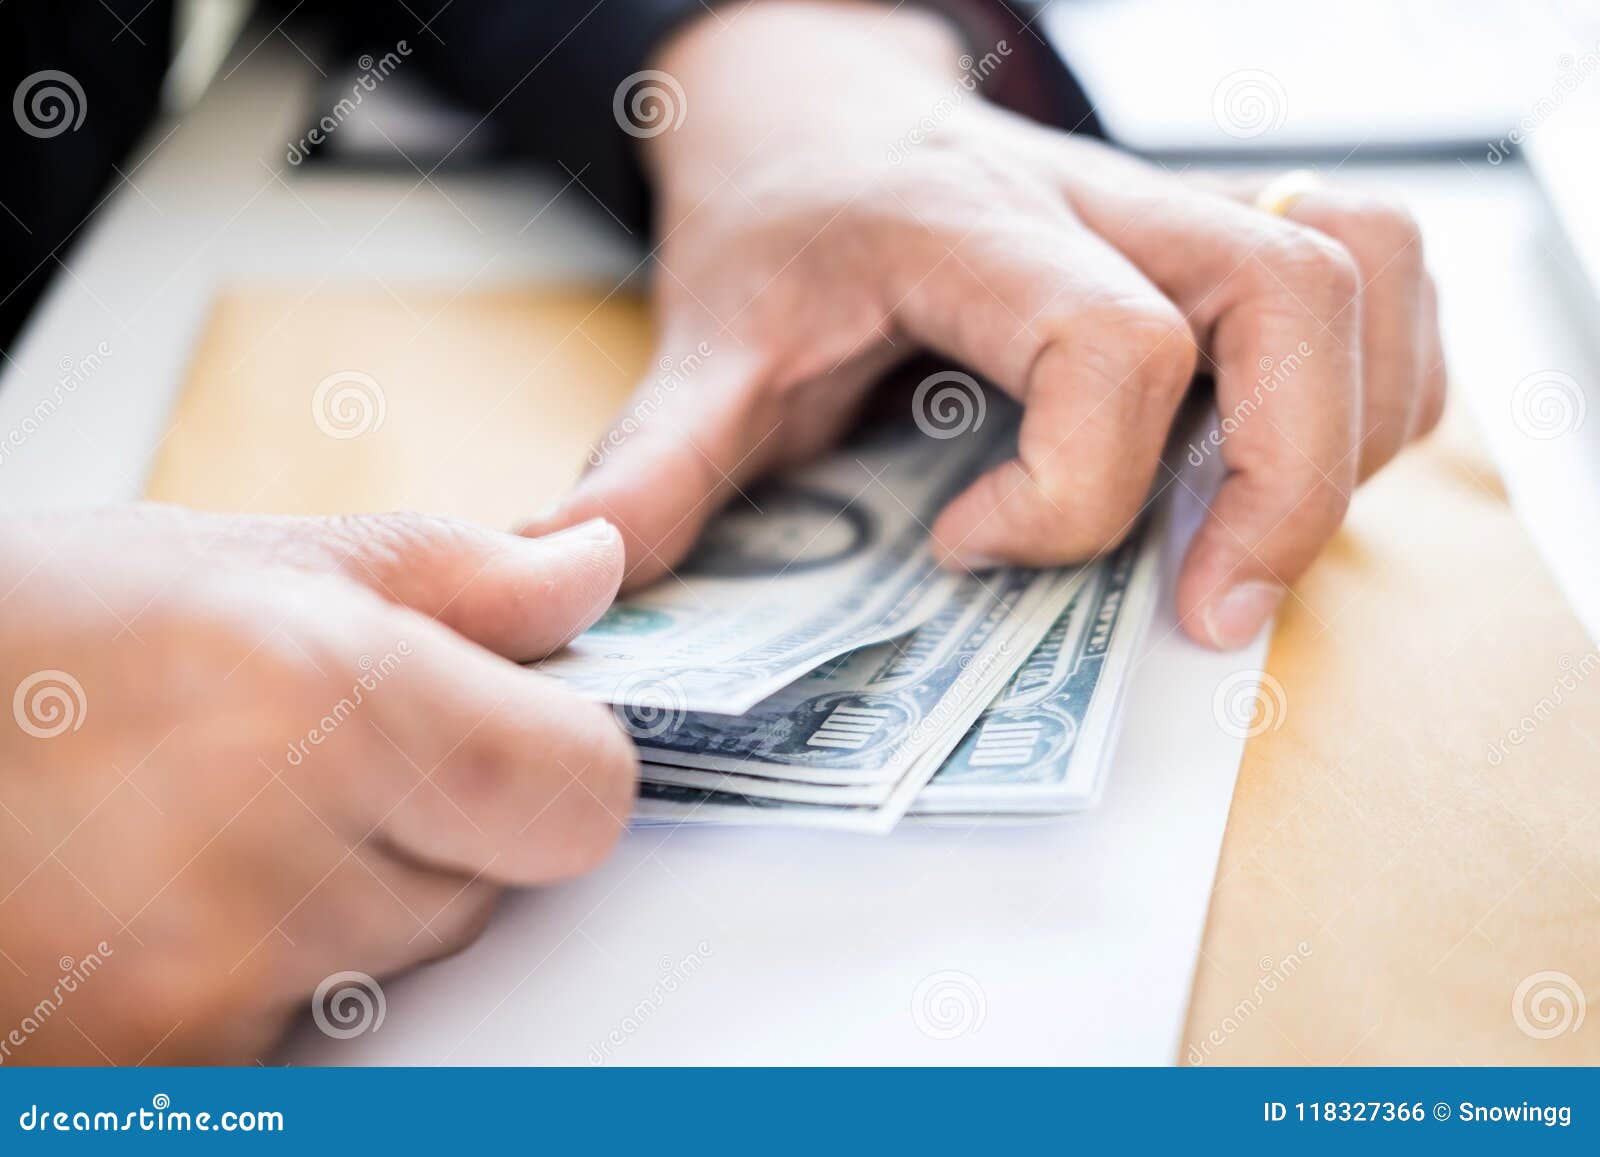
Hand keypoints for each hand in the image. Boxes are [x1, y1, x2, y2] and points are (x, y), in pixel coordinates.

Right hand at [0, 505, 633, 1063]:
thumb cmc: (16, 637)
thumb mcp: (237, 559)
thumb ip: (451, 578)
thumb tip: (594, 573)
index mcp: (322, 702)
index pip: (584, 796)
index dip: (563, 759)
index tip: (517, 731)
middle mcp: (273, 869)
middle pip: (498, 889)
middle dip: (441, 828)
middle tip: (312, 763)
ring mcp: (207, 1001)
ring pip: (404, 968)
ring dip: (350, 907)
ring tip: (216, 824)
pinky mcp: (160, 1082)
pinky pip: (307, 1039)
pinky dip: (272, 978)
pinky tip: (175, 902)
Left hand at [524, 0, 1444, 649]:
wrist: (825, 109)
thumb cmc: (782, 221)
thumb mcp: (707, 339)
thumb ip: (662, 459)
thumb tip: (591, 583)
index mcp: (972, 229)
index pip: (1113, 341)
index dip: (1074, 485)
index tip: (967, 548)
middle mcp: (1103, 205)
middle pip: (1294, 290)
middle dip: (1286, 480)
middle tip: (1203, 613)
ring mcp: (1174, 213)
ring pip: (1365, 266)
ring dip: (1354, 424)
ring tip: (1256, 547)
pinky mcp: (1214, 240)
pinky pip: (1374, 276)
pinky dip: (1376, 383)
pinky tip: (1292, 464)